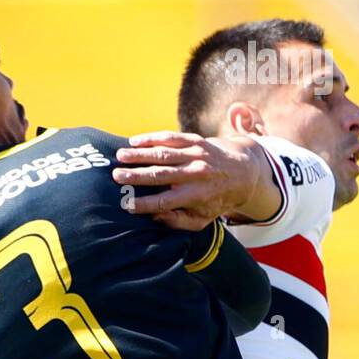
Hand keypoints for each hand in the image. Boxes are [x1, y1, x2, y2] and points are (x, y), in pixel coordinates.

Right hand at [111, 131, 279, 230]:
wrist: (242, 173)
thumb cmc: (215, 200)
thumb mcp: (202, 220)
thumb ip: (178, 221)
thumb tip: (155, 216)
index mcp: (196, 196)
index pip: (166, 201)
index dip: (145, 204)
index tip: (126, 204)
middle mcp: (196, 174)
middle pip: (161, 175)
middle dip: (137, 176)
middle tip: (116, 176)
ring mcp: (196, 155)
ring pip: (164, 154)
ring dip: (140, 154)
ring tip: (119, 156)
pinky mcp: (196, 140)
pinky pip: (171, 137)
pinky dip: (152, 138)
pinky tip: (134, 141)